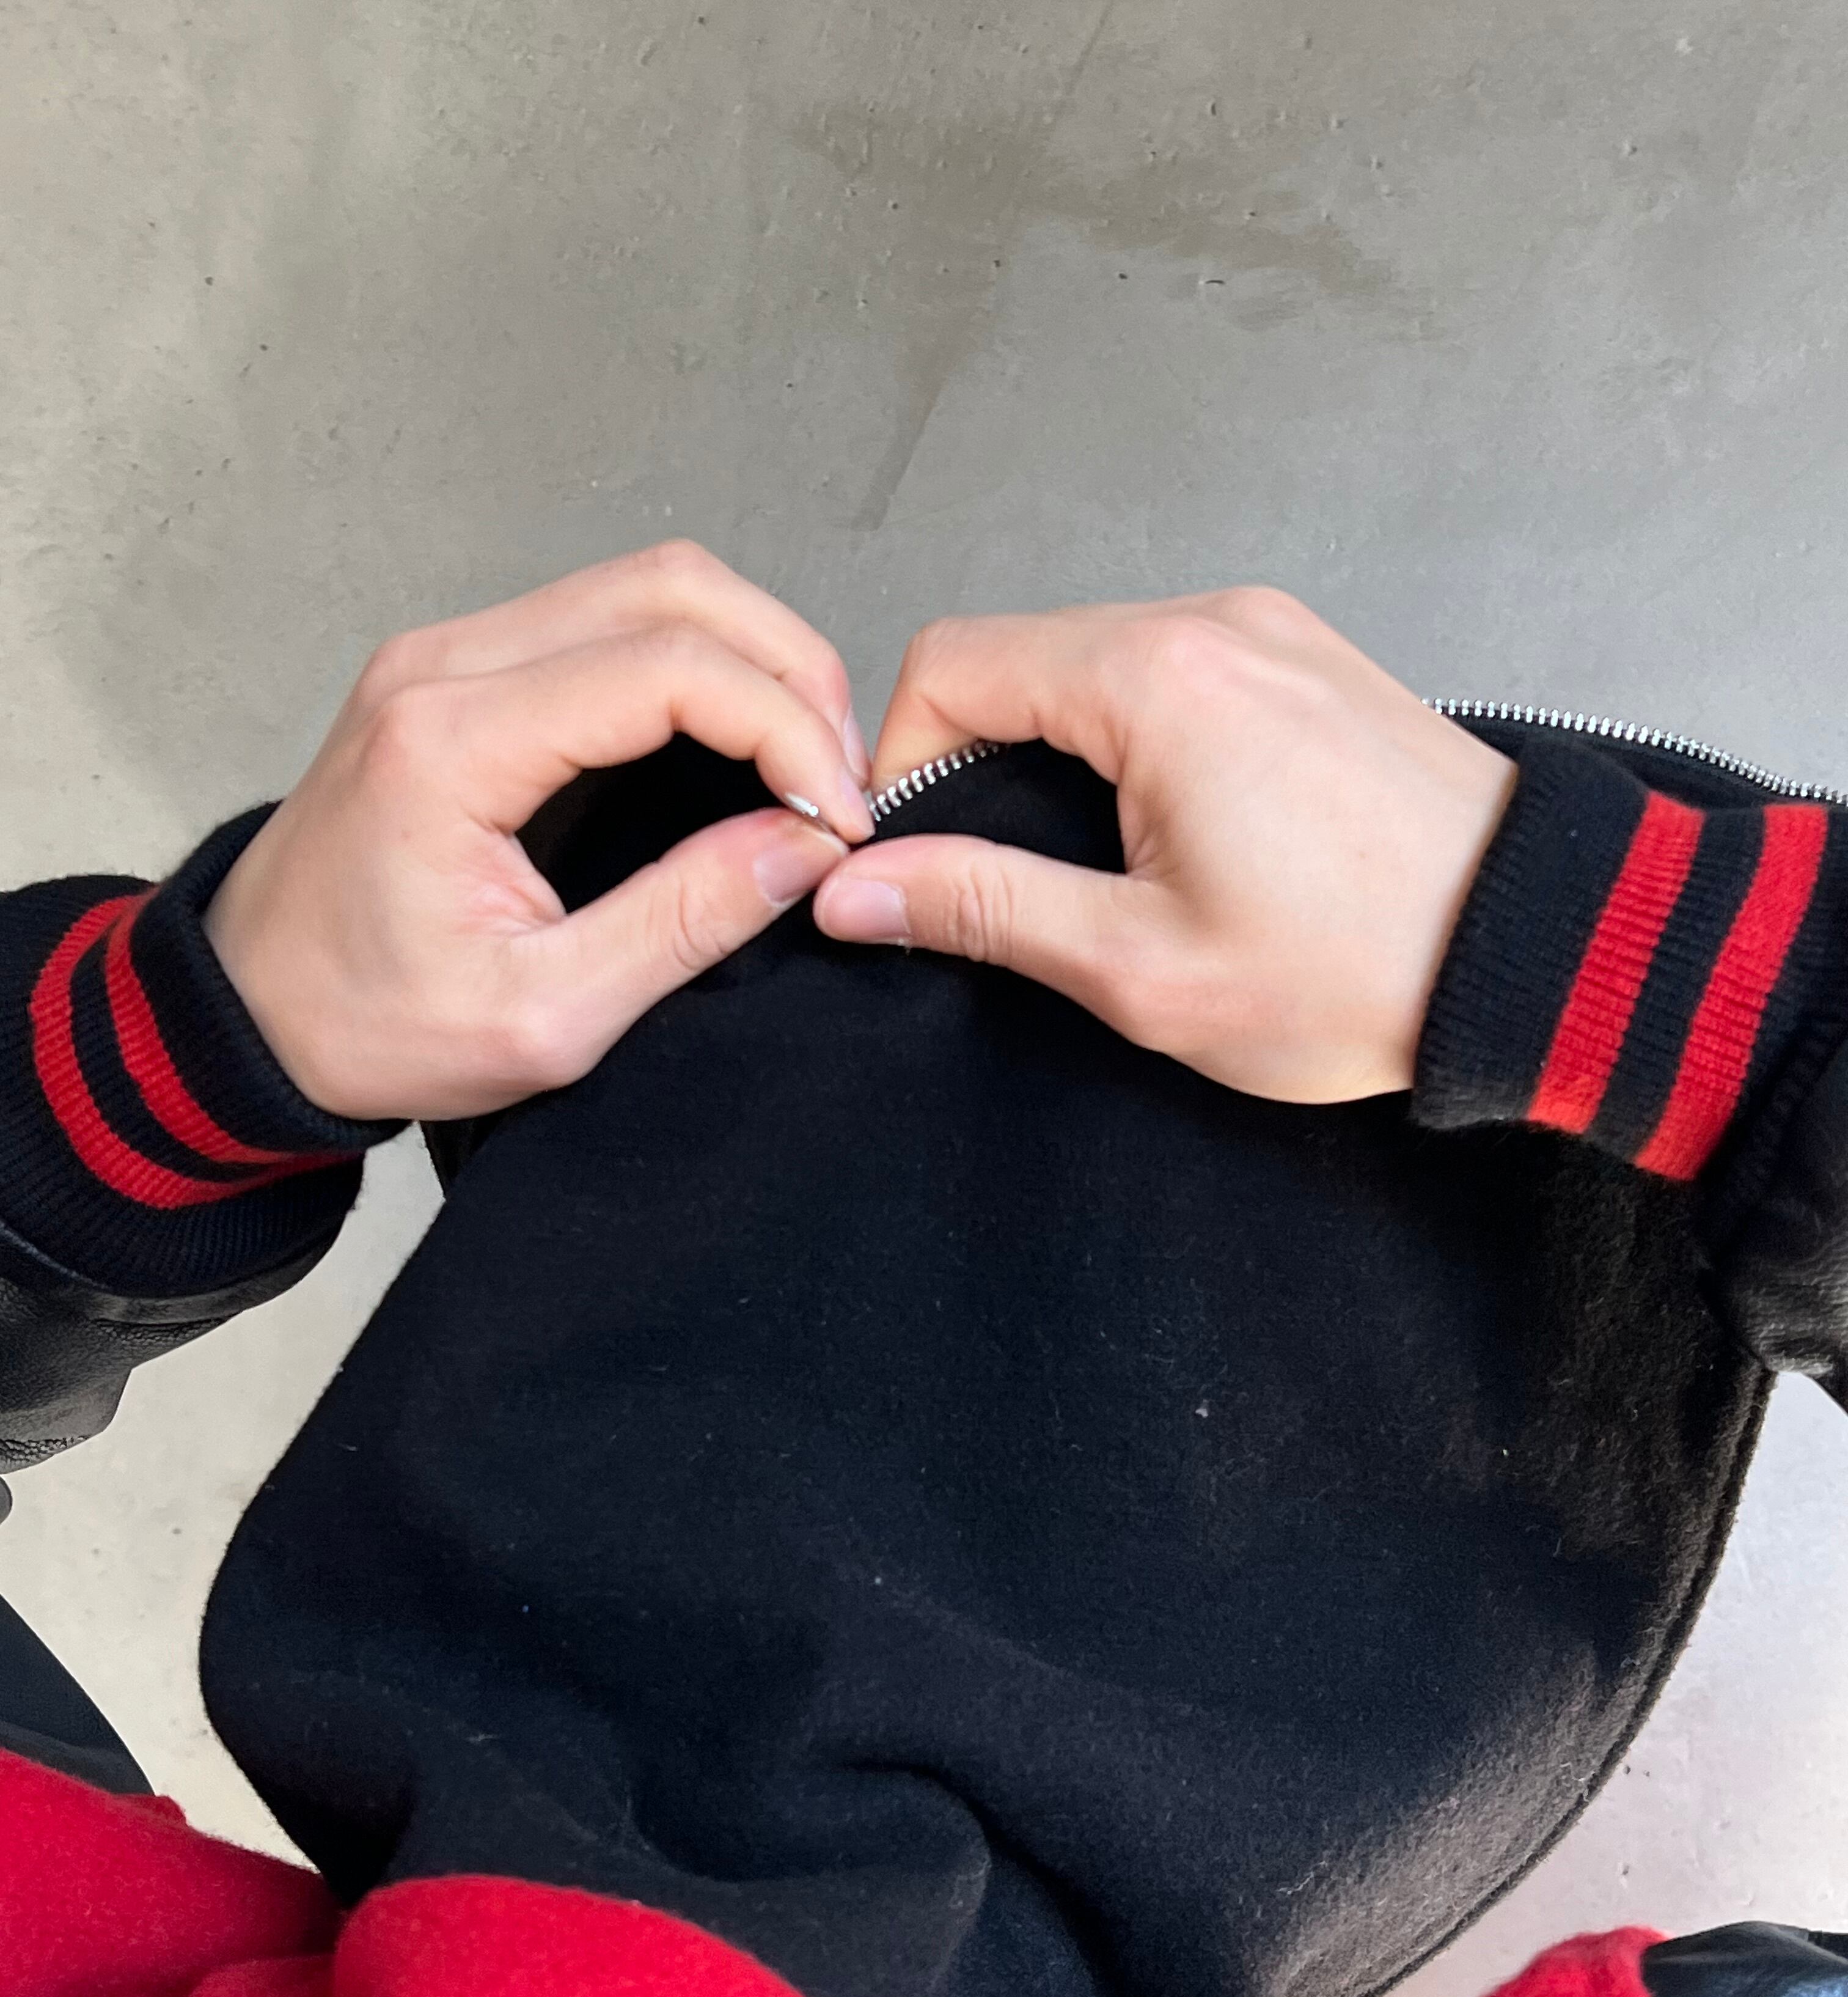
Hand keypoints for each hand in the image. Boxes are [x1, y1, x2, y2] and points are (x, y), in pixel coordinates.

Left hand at [205, 541, 873, 1118]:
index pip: (669, 667)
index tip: (843, 816)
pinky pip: (606, 619)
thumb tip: (808, 849)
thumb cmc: (368, 1026)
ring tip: (804, 761)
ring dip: (751, 657)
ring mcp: (450, 655)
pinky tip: (738, 742)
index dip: (786, 729)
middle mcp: (445, 665)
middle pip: (672, 588)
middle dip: (790, 671)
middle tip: (842, 778)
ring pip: (647, 586)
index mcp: (453, 740)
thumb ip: (683, 922)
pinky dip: (697, 664)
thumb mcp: (544, 1016)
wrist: (248, 1016)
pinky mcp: (463, 672)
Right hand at [812, 588, 1518, 1103]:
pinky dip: (1142, 746)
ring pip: (1100, 668)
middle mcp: (1215, 623)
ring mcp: (1273, 635)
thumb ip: (984, 909)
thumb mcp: (1140, 964)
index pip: (953, 663)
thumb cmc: (1365, 967)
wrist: (1540, 955)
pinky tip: (1177, 839)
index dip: (901, 762)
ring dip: (1066, 760)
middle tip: (1002, 881)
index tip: (913, 853)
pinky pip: (1181, 678)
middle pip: (1024, 657)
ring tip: (1101, 873)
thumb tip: (858, 890)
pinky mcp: (1314, 668)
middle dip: (983, 765)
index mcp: (1158, 677)